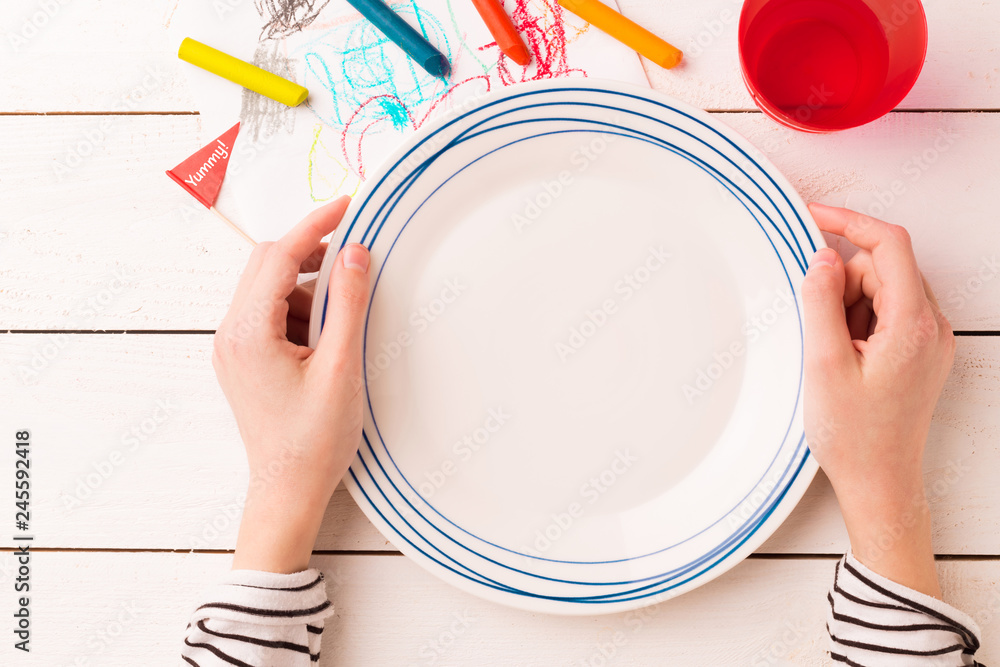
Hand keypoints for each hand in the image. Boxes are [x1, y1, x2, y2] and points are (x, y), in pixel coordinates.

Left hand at [212, 196, 371, 572]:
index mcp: (249, 332)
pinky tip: (328, 339)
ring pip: (272, 288)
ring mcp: (234, 347)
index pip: (279, 256)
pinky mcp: (244, 359)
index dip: (315, 225)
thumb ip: (348, 304)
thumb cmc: (314, 439)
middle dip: (312, 254)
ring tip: (344, 323)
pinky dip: (302, 312)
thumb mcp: (341, 367)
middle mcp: (231, 333)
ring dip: (310, 289)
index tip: (348, 205)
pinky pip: (271, 313)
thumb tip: (356, 252)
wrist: (288, 490)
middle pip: (268, 265)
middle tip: (355, 257)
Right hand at [802, 203, 954, 597]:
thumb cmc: (854, 435)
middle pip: (882, 268)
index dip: (849, 222)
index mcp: (912, 324)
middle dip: (841, 283)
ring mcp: (928, 340)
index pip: (889, 245)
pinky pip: (885, 313)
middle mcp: (931, 326)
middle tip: (819, 329)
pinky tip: (844, 357)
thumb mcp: (824, 364)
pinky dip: (857, 322)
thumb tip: (823, 257)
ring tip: (834, 354)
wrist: (879, 482)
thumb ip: (822, 302)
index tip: (813, 215)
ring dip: (848, 306)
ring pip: (881, 289)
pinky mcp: (919, 352)